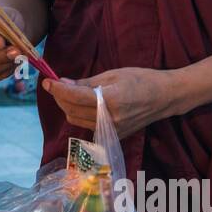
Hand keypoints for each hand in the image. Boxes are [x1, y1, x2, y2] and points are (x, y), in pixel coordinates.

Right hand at [0, 7, 25, 80]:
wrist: (8, 31)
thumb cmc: (4, 20)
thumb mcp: (5, 17)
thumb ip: (5, 26)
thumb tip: (9, 41)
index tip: (1, 42)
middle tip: (16, 52)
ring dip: (7, 63)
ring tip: (21, 55)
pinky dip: (9, 69)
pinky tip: (17, 60)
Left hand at [43, 67, 180, 138]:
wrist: (165, 97)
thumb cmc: (141, 80)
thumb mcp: (112, 75)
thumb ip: (86, 82)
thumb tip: (63, 83)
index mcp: (110, 100)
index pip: (74, 97)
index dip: (57, 89)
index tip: (47, 81)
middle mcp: (110, 119)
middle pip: (71, 111)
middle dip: (60, 97)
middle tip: (57, 84)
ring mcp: (112, 130)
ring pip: (76, 120)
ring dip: (67, 107)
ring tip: (69, 92)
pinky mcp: (113, 136)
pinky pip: (87, 126)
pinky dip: (79, 114)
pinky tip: (83, 104)